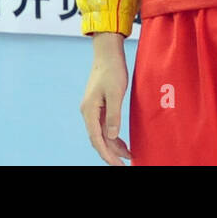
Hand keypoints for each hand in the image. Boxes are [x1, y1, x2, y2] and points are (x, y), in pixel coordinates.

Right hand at [81, 32, 132, 164]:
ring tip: (128, 155)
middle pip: (98, 139)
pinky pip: (104, 125)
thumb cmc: (112, 70)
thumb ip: (113, 115)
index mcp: (89, 111)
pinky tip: (122, 141)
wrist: (107, 52)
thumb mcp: (115, 93)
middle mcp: (88, 112)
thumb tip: (112, 137)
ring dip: (114, 145)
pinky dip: (113, 135)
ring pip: (102, 133)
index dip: (107, 154)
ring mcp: (93, 109)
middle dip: (111, 153)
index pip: (96, 139)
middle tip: (125, 164)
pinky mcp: (99, 105)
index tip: (118, 165)